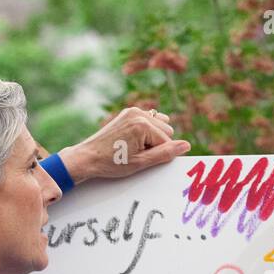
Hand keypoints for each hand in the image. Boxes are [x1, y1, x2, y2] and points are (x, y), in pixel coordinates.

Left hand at [59, 108, 190, 182]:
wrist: (88, 157)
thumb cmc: (112, 163)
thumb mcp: (141, 163)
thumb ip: (165, 154)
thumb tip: (186, 146)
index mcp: (142, 124)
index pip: (167, 140)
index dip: (158, 154)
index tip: (140, 159)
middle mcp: (139, 113)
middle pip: (166, 130)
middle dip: (156, 143)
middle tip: (136, 153)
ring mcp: (132, 111)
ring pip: (160, 124)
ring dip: (153, 137)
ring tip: (134, 147)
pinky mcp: (128, 112)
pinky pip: (150, 119)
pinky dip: (147, 130)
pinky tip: (133, 140)